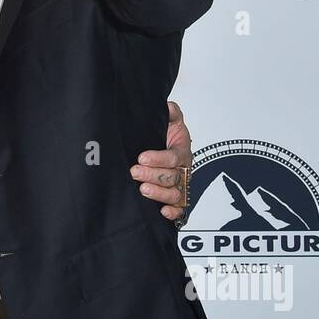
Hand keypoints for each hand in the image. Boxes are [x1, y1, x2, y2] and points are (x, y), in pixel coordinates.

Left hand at [129, 100, 192, 220]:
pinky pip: (180, 209)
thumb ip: (171, 112)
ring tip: (143, 189)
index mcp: (182, 151)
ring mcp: (180, 185)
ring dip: (160, 193)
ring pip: (176, 194)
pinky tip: (162, 211)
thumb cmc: (165, 136)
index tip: (142, 157)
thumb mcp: (169, 120)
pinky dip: (173, 212)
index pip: (174, 157)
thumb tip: (168, 107)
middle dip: (153, 175)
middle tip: (135, 171)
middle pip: (173, 176)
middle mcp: (183, 169)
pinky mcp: (175, 199)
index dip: (159, 158)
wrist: (162, 146)